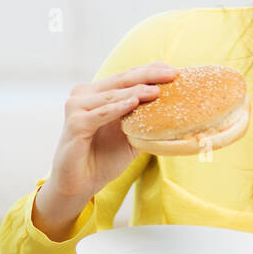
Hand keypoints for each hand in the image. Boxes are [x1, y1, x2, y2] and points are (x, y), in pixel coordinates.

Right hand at [32, 63, 178, 238]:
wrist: (80, 184)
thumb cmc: (103, 159)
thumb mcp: (131, 136)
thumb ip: (146, 122)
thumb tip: (177, 116)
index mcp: (97, 94)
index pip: (126, 78)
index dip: (149, 71)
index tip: (173, 70)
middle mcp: (84, 95)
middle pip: (120, 81)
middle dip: (147, 76)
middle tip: (171, 73)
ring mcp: (77, 107)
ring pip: (112, 95)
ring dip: (135, 92)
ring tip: (156, 91)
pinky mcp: (75, 124)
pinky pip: (100, 113)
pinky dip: (117, 108)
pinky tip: (133, 103)